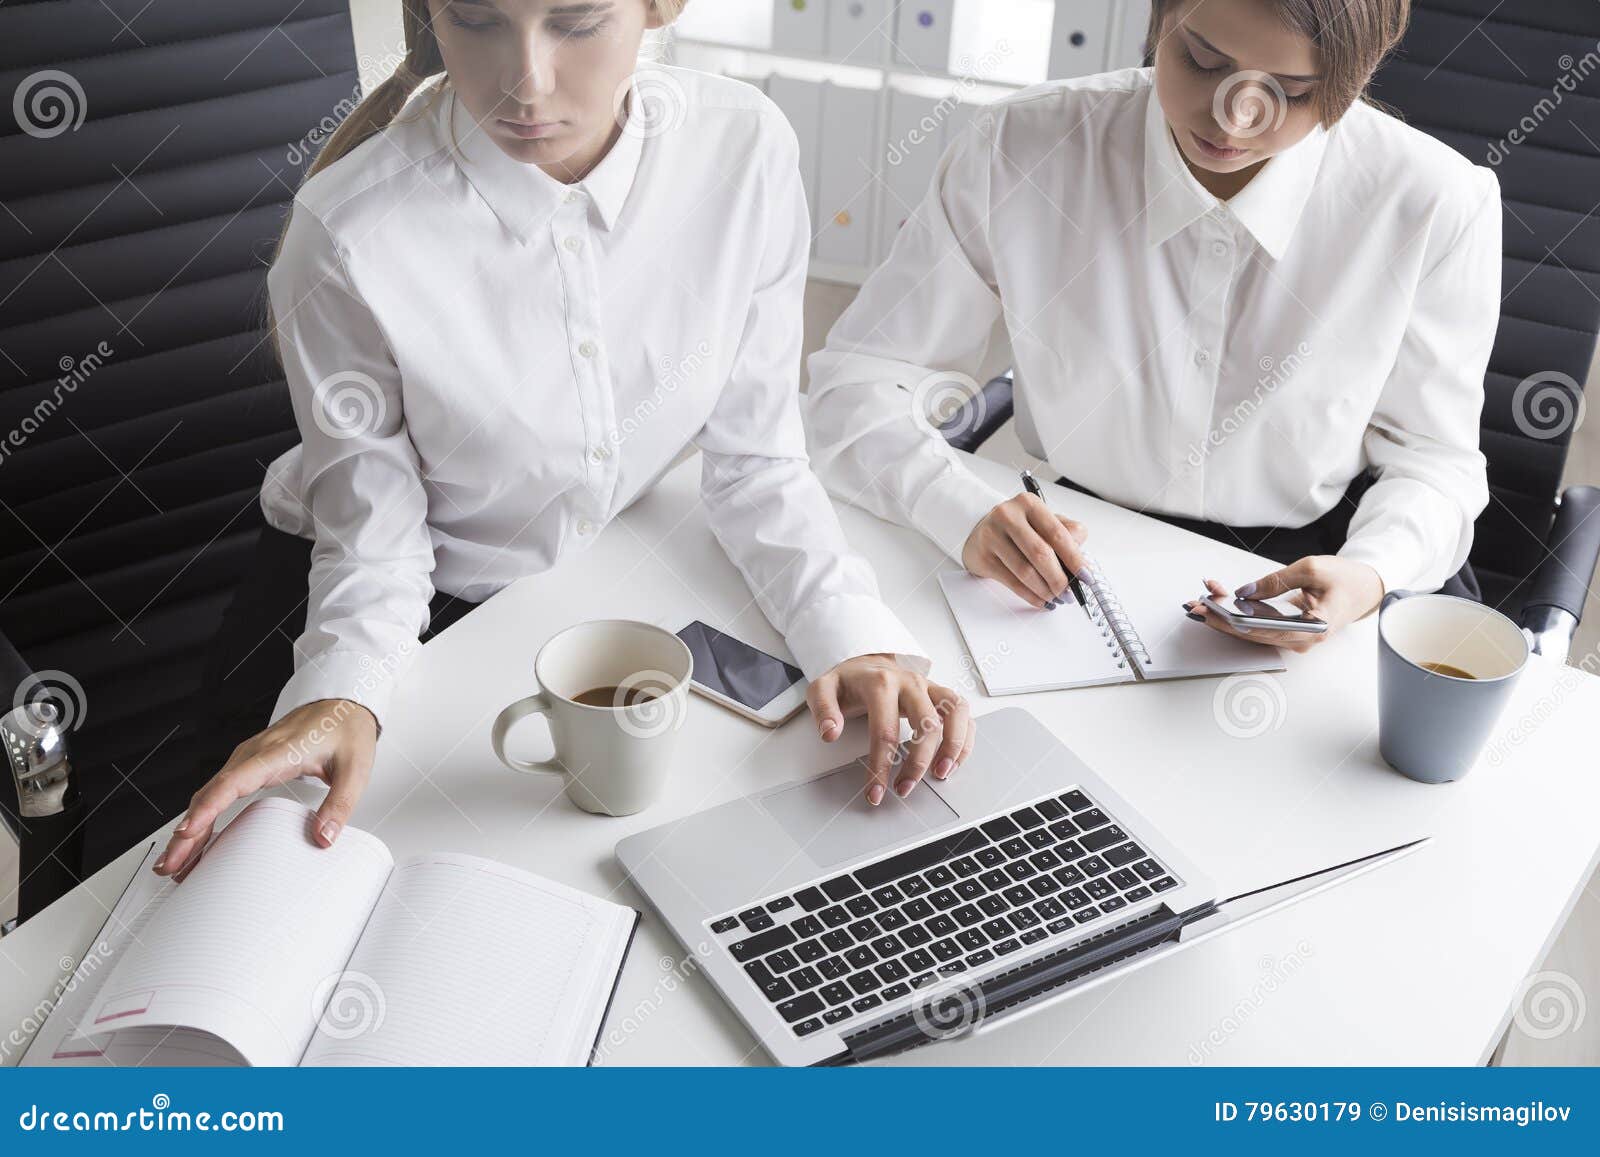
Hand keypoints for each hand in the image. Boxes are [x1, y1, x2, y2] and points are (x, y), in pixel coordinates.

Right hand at [154, 698, 378, 877]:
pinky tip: (196, 839)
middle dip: (187, 831)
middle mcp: (254, 753)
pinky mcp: (248, 765)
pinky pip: (218, 791)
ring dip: (190, 828)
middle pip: (210, 793)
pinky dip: (202, 816)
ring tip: (176, 863)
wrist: (343, 706)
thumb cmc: (346, 730)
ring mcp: (247, 758)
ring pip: (209, 794)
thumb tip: (324, 837)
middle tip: (172, 865)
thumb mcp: (355, 769)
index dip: (208, 808)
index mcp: (277, 752)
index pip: (233, 782)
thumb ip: (340, 804)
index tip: (189, 832)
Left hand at [806, 655, 974, 805]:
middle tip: (904, 789)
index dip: (881, 767)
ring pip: (955, 712)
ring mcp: (929, 687)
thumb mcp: (823, 688)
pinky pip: (963, 712)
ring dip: (954, 746)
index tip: (876, 792)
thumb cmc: (848, 681)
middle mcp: (910, 682)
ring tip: (942, 773)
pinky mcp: (939, 694)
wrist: (865, 661)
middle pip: (926, 724)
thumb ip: (823, 709)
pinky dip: (965, 736)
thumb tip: (830, 733)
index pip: (884, 731)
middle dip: (918, 763)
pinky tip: (955, 760)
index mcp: (881, 683)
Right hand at [962, 493, 1088, 609]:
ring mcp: (992, 536)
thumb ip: (1067, 534)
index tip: (1086, 577)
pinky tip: (1041, 600)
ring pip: (1026, 571)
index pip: (1057, 534)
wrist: (979, 531)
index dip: (1075, 559)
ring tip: (1056, 598)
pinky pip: (1012, 583)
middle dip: (1059, 579)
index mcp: (1029, 504)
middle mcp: (1008, 516)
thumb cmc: (1018, 529)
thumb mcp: (1043, 522)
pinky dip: (1030, 596)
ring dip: (1046, 590)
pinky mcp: (984, 557)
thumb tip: (1082, 562)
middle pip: (1041, 554)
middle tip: (1070, 593)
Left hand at [1183, 556, 1384, 653]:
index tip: (1212, 611)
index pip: (1264, 629)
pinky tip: (1220, 601)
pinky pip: (1259, 626)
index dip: (1234, 621)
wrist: (1365, 589)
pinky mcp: (1287, 633)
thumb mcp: (1311, 569)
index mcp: (1312, 627)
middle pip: (1252, 633)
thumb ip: (1276, 580)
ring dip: (1225, 616)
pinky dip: (1238, 614)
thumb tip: (1244, 591)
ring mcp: (1293, 639)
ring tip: (1200, 603)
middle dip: (1221, 619)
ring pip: (1252, 631)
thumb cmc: (1345, 580)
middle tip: (1195, 606)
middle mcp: (1301, 640)